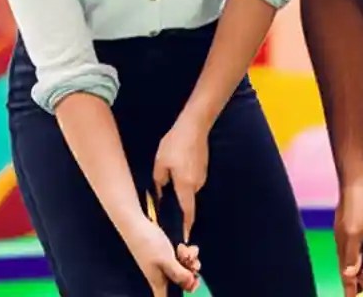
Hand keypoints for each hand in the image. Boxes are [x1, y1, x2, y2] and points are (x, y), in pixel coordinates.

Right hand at [121, 217, 199, 295]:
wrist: (136, 224)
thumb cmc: (148, 244)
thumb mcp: (166, 260)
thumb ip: (179, 274)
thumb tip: (190, 284)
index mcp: (159, 282)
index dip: (182, 292)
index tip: (194, 284)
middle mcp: (161, 275)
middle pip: (181, 281)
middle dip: (191, 272)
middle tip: (194, 263)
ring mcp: (163, 263)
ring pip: (182, 267)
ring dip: (189, 259)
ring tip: (187, 250)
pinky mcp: (164, 253)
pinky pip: (179, 257)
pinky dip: (184, 252)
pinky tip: (183, 245)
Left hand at [152, 119, 207, 241]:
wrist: (194, 126)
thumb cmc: (176, 144)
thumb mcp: (160, 163)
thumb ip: (159, 181)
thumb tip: (160, 193)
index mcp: (186, 186)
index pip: (187, 212)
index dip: (185, 226)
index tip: (184, 237)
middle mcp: (197, 184)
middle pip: (187, 201)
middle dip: (178, 205)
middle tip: (165, 204)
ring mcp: (202, 176)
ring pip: (189, 189)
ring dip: (180, 189)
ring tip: (167, 180)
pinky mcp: (203, 168)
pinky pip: (192, 180)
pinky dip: (184, 180)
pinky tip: (176, 168)